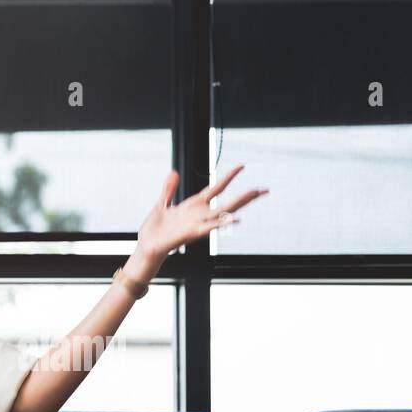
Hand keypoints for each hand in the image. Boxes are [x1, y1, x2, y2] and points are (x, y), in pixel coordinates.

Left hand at [129, 165, 267, 280]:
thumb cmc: (155, 229)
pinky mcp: (191, 234)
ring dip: (240, 204)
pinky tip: (236, 220)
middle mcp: (200, 215)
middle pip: (228, 202)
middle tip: (264, 189)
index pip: (216, 188)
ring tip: (255, 194)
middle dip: (246, 196)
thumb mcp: (162, 203)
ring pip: (223, 213)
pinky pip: (209, 228)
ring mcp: (198, 224)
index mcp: (194, 206)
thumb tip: (174, 172)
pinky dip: (222, 224)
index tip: (242, 166)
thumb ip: (169, 189)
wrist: (146, 246)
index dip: (228, 177)